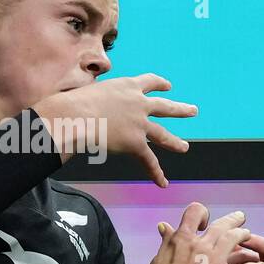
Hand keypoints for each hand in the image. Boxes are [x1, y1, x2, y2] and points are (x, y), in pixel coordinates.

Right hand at [32, 73, 196, 186]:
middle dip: (180, 109)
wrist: (75, 115)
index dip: (160, 84)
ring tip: (184, 147)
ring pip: (163, 133)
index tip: (168, 85)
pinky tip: (162, 182)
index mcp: (126, 86)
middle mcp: (138, 103)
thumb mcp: (86, 89)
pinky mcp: (135, 143)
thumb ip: (91, 94)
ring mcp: (140, 123)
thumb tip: (73, 99)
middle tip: (193, 110)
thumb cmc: (71, 102)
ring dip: (175, 142)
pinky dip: (156, 172)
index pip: (148, 82)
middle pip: (164, 106)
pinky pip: (149, 160)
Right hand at [145, 202, 263, 263]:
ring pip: (237, 239)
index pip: (194, 212)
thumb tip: (164, 226)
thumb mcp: (158, 261)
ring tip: (252, 237)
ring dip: (246, 236)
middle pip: (221, 225)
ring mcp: (216, 261)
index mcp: (183, 239)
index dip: (201, 213)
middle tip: (241, 218)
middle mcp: (202, 245)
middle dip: (233, 220)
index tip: (204, 223)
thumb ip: (167, 242)